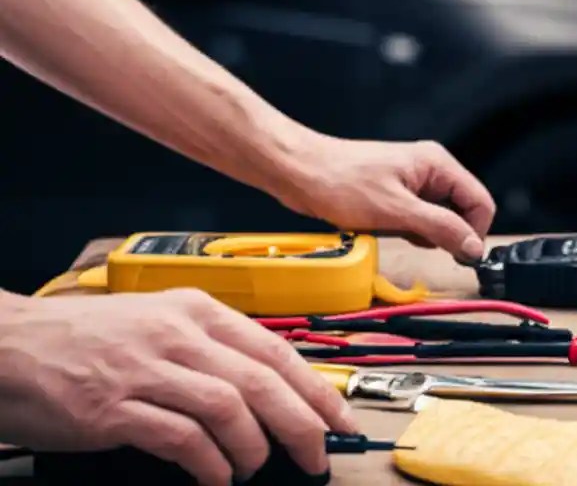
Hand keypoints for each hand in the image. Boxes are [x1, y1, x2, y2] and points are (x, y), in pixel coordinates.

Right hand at [0, 290, 357, 485]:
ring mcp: (146, 369)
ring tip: (255, 467)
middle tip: (317, 455)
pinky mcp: (115, 408)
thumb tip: (268, 392)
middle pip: (264, 380)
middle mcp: (178, 334)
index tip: (340, 419)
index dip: (317, 389)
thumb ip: (210, 351)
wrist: (7, 346)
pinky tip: (217, 476)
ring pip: (230, 408)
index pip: (276, 349)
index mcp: (195, 311)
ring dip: (255, 447)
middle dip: (302, 424)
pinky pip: (182, 438)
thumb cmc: (83, 341)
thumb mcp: (157, 325)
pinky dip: (210, 462)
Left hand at [276, 136, 496, 260]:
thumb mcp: (396, 211)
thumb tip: (473, 246)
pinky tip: (385, 229)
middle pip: (462, 210)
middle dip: (448, 233)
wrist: (297, 171)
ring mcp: (412, 183)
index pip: (480, 202)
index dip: (474, 232)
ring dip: (424, 234)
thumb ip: (441, 228)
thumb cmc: (340, 181)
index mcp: (437, 164)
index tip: (461, 256)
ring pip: (439, 218)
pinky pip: (416, 219)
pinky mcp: (394, 195)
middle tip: (422, 246)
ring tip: (395, 230)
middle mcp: (430, 170)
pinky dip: (407, 231)